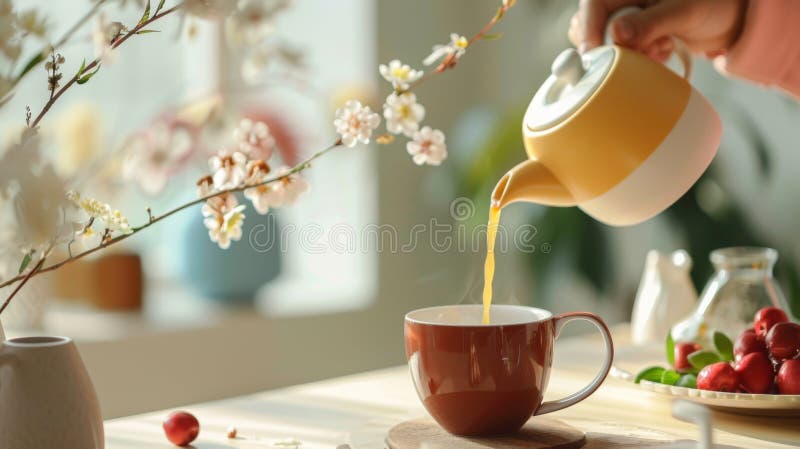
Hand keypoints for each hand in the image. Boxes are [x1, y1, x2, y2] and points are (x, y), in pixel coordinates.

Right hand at [568, 0, 747, 61]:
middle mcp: (623, 1)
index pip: (593, 6)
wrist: (734, 17)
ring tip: (660, 48)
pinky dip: (640, 59)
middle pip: (594, 27)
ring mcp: (628, 18)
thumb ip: (649, 22)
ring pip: (607, 44)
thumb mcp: (684, 10)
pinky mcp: (635, 36)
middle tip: (643, 51)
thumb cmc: (715, 2)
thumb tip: (617, 35)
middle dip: (615, 47)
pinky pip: (622, 54)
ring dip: (630, 55)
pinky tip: (662, 50)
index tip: (594, 54)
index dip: (590, 30)